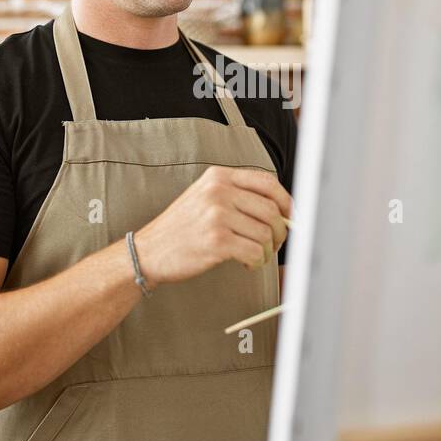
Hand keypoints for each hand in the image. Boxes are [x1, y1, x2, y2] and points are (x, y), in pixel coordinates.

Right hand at [133, 165, 291, 285]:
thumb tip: (283, 211)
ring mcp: (217, 215)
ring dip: (268, 251)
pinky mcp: (217, 241)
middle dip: (281, 232)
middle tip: (275, 244)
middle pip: (271, 210)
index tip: (292, 217)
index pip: (268, 183)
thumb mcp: (205, 197)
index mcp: (219, 176)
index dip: (287, 202)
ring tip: (256, 256)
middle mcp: (218, 191)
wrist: (148, 251)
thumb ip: (238, 196)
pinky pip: (255, 252)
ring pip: (266, 233)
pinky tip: (246, 264)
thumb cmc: (181, 228)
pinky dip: (257, 262)